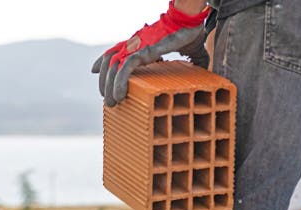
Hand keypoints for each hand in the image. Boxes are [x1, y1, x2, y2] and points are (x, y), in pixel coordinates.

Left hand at [91, 1, 210, 106]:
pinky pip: (125, 67)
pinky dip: (119, 82)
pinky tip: (119, 95)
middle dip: (105, 82)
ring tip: (112, 102)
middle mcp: (135, 44)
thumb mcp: (189, 50)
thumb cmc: (189, 30)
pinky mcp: (144, 50)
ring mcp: (138, 46)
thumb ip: (192, 61)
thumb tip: (205, 71)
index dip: (103, 62)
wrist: (191, 16)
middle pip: (109, 63)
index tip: (95, 73)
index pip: (115, 51)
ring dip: (109, 86)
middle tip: (108, 99)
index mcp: (141, 44)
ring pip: (112, 66)